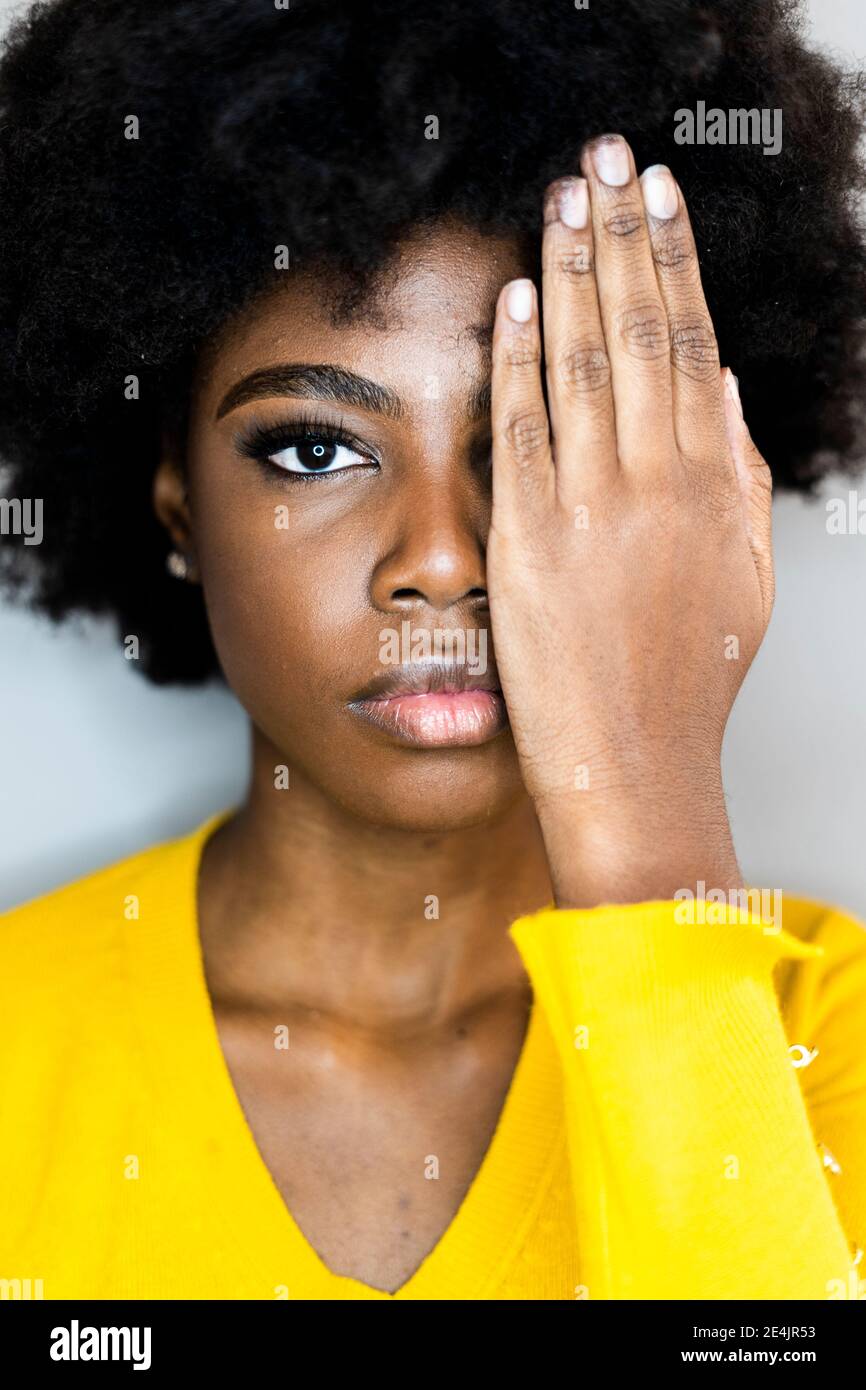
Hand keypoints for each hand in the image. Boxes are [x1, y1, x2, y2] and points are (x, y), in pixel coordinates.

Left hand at [488, 135, 774, 907]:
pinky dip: (522, 359)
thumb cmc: (687, 683)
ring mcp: (597, 512)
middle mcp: (662, 486)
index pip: (693, 346)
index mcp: (717, 489)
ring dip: (576, 270)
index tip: (658, 198)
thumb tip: (722, 387)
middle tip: (608, 157)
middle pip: (645, 332)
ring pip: (589, 364)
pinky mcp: (533, 544)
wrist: (638, 770)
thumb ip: (740, 479)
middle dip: (626, 234)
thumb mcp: (742, 579)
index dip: (674, 263)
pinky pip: (526, 432)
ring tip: (566, 195)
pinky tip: (520, 296)